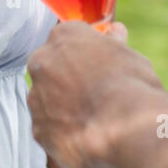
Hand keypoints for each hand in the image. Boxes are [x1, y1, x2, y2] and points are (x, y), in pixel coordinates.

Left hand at [27, 20, 165, 167]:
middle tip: (92, 94)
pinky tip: (84, 135)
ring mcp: (36, 95)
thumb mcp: (129, 55)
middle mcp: (42, 61)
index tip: (97, 67)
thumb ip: (115, 43)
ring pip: (46, 100)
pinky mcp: (38, 128)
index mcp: (63, 36)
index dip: (84, 55)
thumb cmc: (131, 85)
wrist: (124, 127)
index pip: (67, 39)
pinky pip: (48, 129)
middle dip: (66, 79)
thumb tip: (116, 31)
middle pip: (51, 68)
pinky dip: (62, 133)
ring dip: (62, 107)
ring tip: (92, 119)